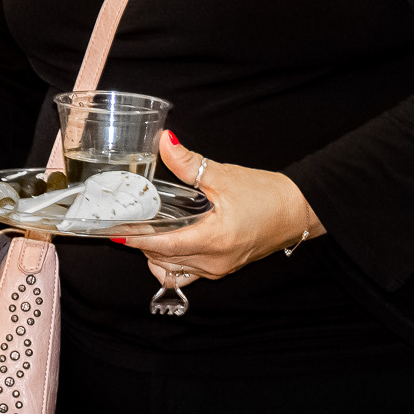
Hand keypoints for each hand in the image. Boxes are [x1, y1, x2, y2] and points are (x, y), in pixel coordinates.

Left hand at [124, 132, 323, 289]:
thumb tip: (165, 141)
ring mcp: (218, 269)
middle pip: (162, 260)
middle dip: (141, 243)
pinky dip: (172, 260)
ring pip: (172, 270)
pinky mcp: (222, 268)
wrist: (298, 211)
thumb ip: (188, 162)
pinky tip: (167, 241)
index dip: (135, 238)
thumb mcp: (224, 175)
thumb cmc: (267, 195)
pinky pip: (187, 272)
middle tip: (127, 221)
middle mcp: (213, 262)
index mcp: (213, 240)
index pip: (161, 246)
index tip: (115, 228)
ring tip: (145, 229)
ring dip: (155, 253)